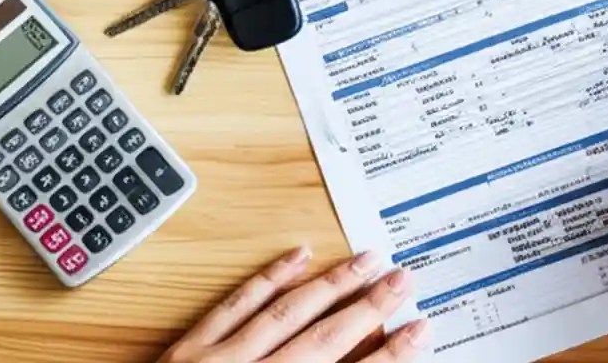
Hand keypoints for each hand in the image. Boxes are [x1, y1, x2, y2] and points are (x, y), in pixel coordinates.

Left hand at [160, 246, 427, 361]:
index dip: (391, 354)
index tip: (419, 330)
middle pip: (324, 338)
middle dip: (369, 307)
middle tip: (403, 280)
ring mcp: (218, 362)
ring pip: (286, 312)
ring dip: (330, 284)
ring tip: (364, 260)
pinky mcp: (189, 350)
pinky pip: (235, 304)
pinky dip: (269, 278)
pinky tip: (296, 255)